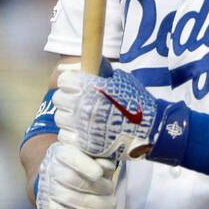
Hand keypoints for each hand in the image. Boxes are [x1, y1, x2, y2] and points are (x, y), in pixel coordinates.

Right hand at [34, 140, 118, 208]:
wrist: (55, 181)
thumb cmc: (80, 165)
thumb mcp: (89, 154)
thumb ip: (98, 156)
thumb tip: (105, 166)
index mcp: (60, 152)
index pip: (70, 157)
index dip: (85, 166)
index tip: (99, 173)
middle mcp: (50, 169)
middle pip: (72, 179)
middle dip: (96, 186)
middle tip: (111, 190)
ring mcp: (46, 190)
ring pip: (71, 198)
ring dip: (96, 203)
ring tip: (111, 203)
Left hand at [54, 67, 182, 161]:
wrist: (150, 130)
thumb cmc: (137, 102)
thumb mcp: (121, 80)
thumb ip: (102, 73)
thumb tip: (91, 64)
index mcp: (91, 87)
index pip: (64, 80)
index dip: (69, 81)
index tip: (74, 84)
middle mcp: (83, 106)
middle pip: (58, 99)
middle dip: (67, 98)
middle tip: (77, 101)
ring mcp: (83, 127)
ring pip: (60, 118)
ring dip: (69, 117)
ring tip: (81, 118)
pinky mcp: (85, 144)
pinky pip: (65, 136)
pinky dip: (72, 134)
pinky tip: (82, 131)